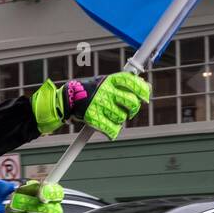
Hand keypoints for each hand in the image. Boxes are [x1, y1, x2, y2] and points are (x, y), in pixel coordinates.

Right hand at [31, 72, 149, 138]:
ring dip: (119, 121)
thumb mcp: (106, 82)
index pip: (132, 82)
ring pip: (122, 118)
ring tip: (111, 117)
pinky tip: (109, 130)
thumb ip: (125, 84)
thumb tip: (146, 85)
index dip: (142, 90)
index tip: (145, 97)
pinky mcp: (93, 118)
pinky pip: (111, 129)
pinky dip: (112, 132)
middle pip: (131, 102)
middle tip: (129, 112)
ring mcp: (99, 104)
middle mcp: (105, 91)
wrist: (67, 99)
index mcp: (109, 80)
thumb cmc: (90, 91)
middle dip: (133, 110)